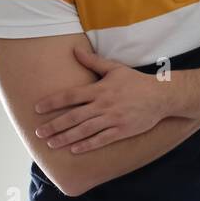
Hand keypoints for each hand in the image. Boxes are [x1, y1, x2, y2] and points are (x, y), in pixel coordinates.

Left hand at [32, 45, 170, 152]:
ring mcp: (113, 119)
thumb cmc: (137, 82)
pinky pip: (101, 140)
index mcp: (100, 89)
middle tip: (38, 132)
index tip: (37, 108)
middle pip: (73, 117)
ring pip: (84, 130)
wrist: (162, 96)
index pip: (71, 96)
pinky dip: (87, 145)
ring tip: (51, 143)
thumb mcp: (115, 68)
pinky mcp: (122, 131)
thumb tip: (74, 50)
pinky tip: (74, 149)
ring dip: (66, 137)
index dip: (53, 102)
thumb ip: (93, 61)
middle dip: (54, 125)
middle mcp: (104, 105)